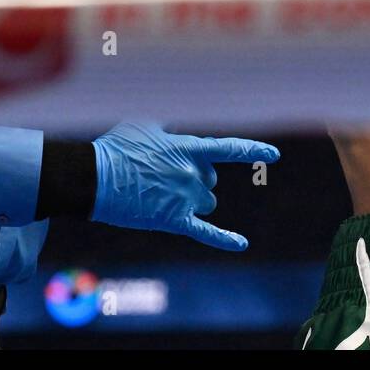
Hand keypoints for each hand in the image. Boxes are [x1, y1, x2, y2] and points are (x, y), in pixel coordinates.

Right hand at [90, 122, 279, 251]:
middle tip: (161, 179)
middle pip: (209, 181)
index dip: (253, 150)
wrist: (94, 178)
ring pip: (205, 202)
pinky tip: (242, 244)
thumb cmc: (116, 149)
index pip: (229, 148)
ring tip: (158, 196)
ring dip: (190, 200)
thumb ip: (170, 129)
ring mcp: (185, 198)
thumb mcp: (145, 126)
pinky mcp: (174, 220)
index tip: (274, 154)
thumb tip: (180, 130)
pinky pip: (206, 232)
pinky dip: (225, 239)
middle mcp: (193, 173)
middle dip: (192, 180)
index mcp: (189, 148)